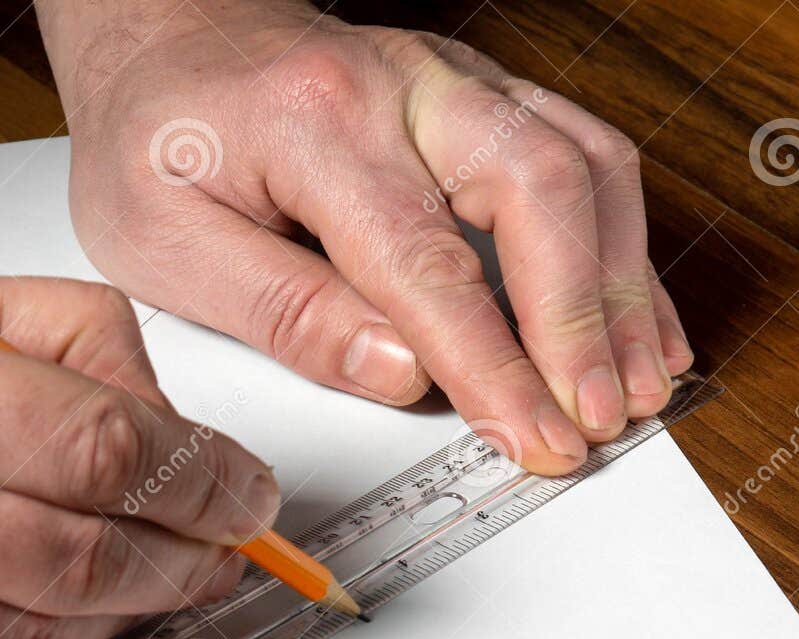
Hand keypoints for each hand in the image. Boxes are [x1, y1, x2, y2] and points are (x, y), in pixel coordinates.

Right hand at [0, 269, 276, 638]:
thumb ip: (39, 335)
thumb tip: (166, 419)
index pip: (99, 444)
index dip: (200, 479)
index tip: (245, 493)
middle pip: (84, 557)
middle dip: (185, 561)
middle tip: (227, 553)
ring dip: (115, 618)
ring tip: (147, 585)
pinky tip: (45, 629)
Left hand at [40, 0, 692, 474]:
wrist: (165, 31)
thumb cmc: (156, 135)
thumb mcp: (167, 243)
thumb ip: (287, 312)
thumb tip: (401, 376)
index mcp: (316, 124)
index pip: (427, 262)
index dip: (493, 364)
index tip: (534, 437)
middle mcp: (406, 87)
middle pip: (540, 189)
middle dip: (583, 320)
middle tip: (599, 417)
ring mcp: (456, 81)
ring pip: (586, 164)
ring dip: (622, 285)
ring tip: (642, 384)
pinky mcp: (482, 95)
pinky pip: (585, 156)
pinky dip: (622, 245)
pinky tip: (636, 319)